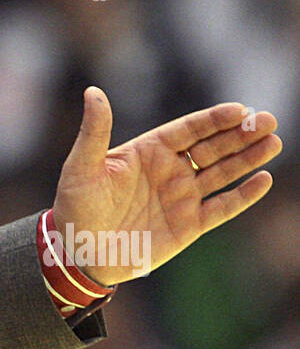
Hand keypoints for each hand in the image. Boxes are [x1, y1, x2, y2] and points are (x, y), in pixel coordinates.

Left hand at [52, 87, 282, 284]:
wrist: (77, 256)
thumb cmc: (75, 208)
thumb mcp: (81, 167)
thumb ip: (94, 131)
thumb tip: (92, 92)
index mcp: (149, 152)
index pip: (189, 129)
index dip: (214, 119)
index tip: (239, 109)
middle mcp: (170, 171)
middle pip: (213, 146)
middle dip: (241, 133)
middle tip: (268, 120)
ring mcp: (181, 198)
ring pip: (223, 172)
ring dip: (248, 157)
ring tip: (273, 142)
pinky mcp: (188, 225)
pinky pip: (221, 207)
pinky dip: (242, 195)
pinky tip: (263, 180)